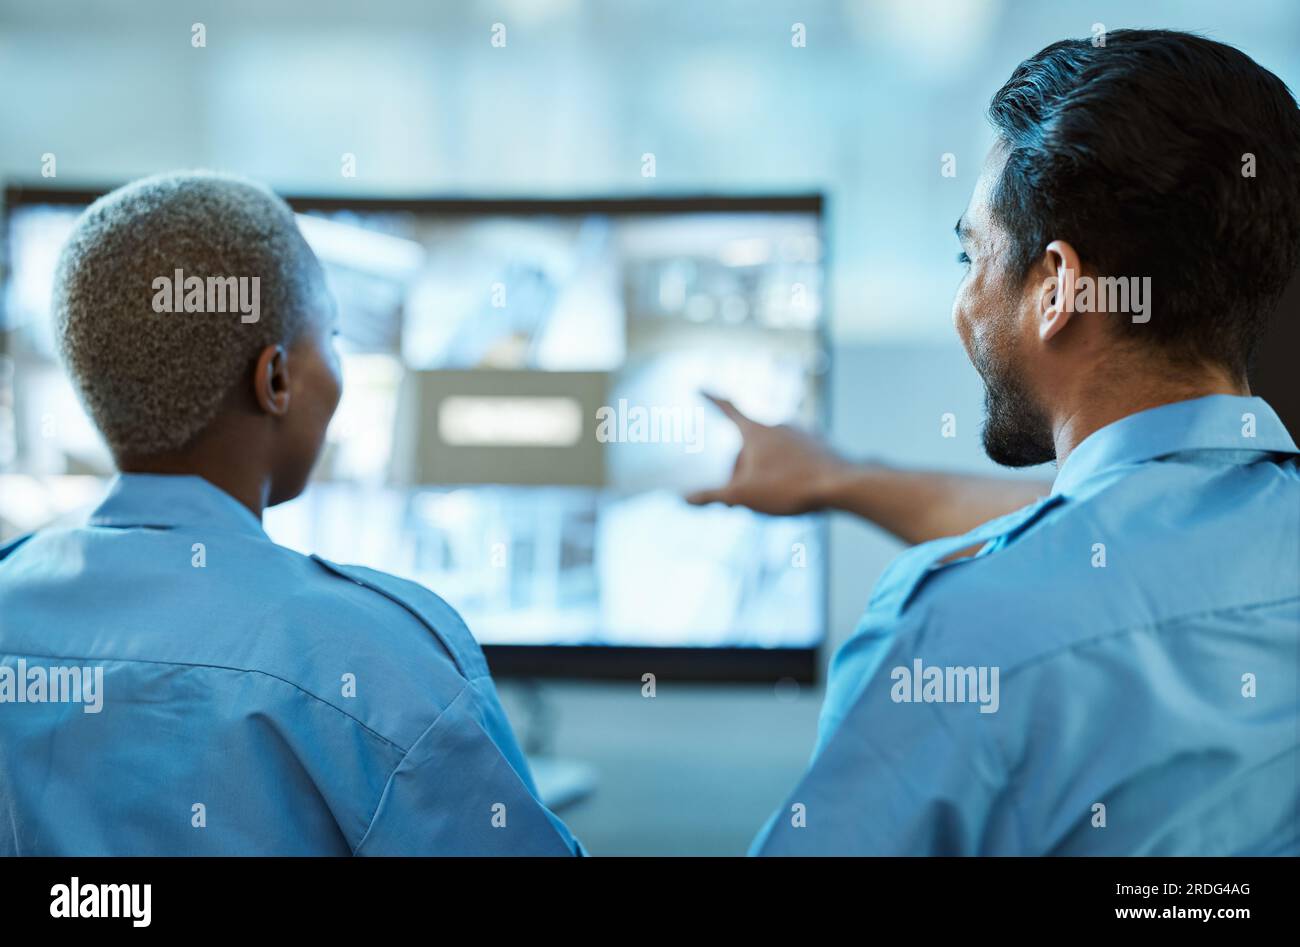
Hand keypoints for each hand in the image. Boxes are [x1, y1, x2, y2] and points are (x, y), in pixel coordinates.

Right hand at [685, 393, 846, 514]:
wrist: (844, 485)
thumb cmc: (791, 487)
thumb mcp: (744, 496)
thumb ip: (712, 496)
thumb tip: (684, 499)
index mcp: (755, 432)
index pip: (726, 409)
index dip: (710, 399)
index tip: (699, 386)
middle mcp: (778, 425)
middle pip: (747, 446)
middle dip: (740, 470)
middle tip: (744, 499)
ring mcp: (801, 433)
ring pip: (771, 452)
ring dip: (763, 472)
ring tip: (773, 497)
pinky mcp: (819, 445)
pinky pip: (793, 457)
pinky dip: (787, 471)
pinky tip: (796, 489)